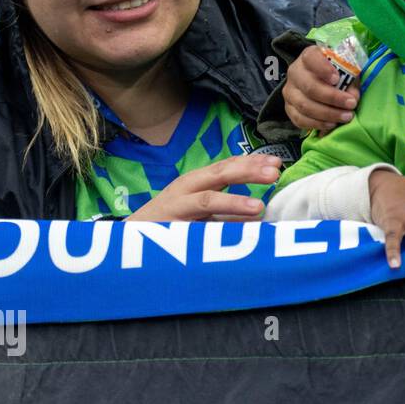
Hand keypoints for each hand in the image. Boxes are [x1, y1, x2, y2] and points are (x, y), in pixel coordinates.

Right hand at [127, 154, 281, 221]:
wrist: (127, 240)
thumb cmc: (170, 224)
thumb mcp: (203, 214)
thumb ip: (229, 212)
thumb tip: (262, 213)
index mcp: (198, 181)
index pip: (228, 166)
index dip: (252, 163)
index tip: (278, 163)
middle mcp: (187, 188)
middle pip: (220, 174)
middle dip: (248, 171)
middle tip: (275, 172)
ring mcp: (176, 206)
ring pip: (207, 200)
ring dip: (233, 202)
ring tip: (258, 207)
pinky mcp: (167, 227)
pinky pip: (192, 228)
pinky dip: (212, 229)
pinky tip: (228, 234)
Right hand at [283, 44, 358, 134]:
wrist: (319, 79)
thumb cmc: (335, 72)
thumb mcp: (345, 69)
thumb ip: (350, 80)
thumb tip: (353, 97)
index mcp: (308, 56)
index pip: (311, 58)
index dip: (323, 69)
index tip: (336, 79)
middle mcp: (295, 72)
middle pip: (309, 87)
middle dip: (332, 98)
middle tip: (351, 104)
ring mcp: (289, 91)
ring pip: (304, 106)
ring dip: (327, 114)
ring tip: (345, 117)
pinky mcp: (289, 108)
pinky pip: (299, 119)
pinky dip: (317, 124)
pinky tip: (331, 124)